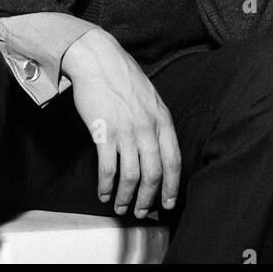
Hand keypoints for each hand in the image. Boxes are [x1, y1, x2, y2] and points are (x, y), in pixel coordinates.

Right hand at [61, 29, 181, 218]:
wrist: (98, 58)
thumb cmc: (123, 77)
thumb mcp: (150, 98)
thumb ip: (156, 122)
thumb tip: (158, 149)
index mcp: (163, 118)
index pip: (174, 160)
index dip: (172, 186)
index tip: (169, 203)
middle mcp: (148, 126)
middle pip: (154, 173)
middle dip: (149, 198)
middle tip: (142, 212)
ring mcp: (126, 130)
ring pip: (132, 175)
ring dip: (127, 197)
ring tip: (121, 206)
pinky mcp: (104, 132)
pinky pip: (108, 168)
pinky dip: (106, 186)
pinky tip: (104, 193)